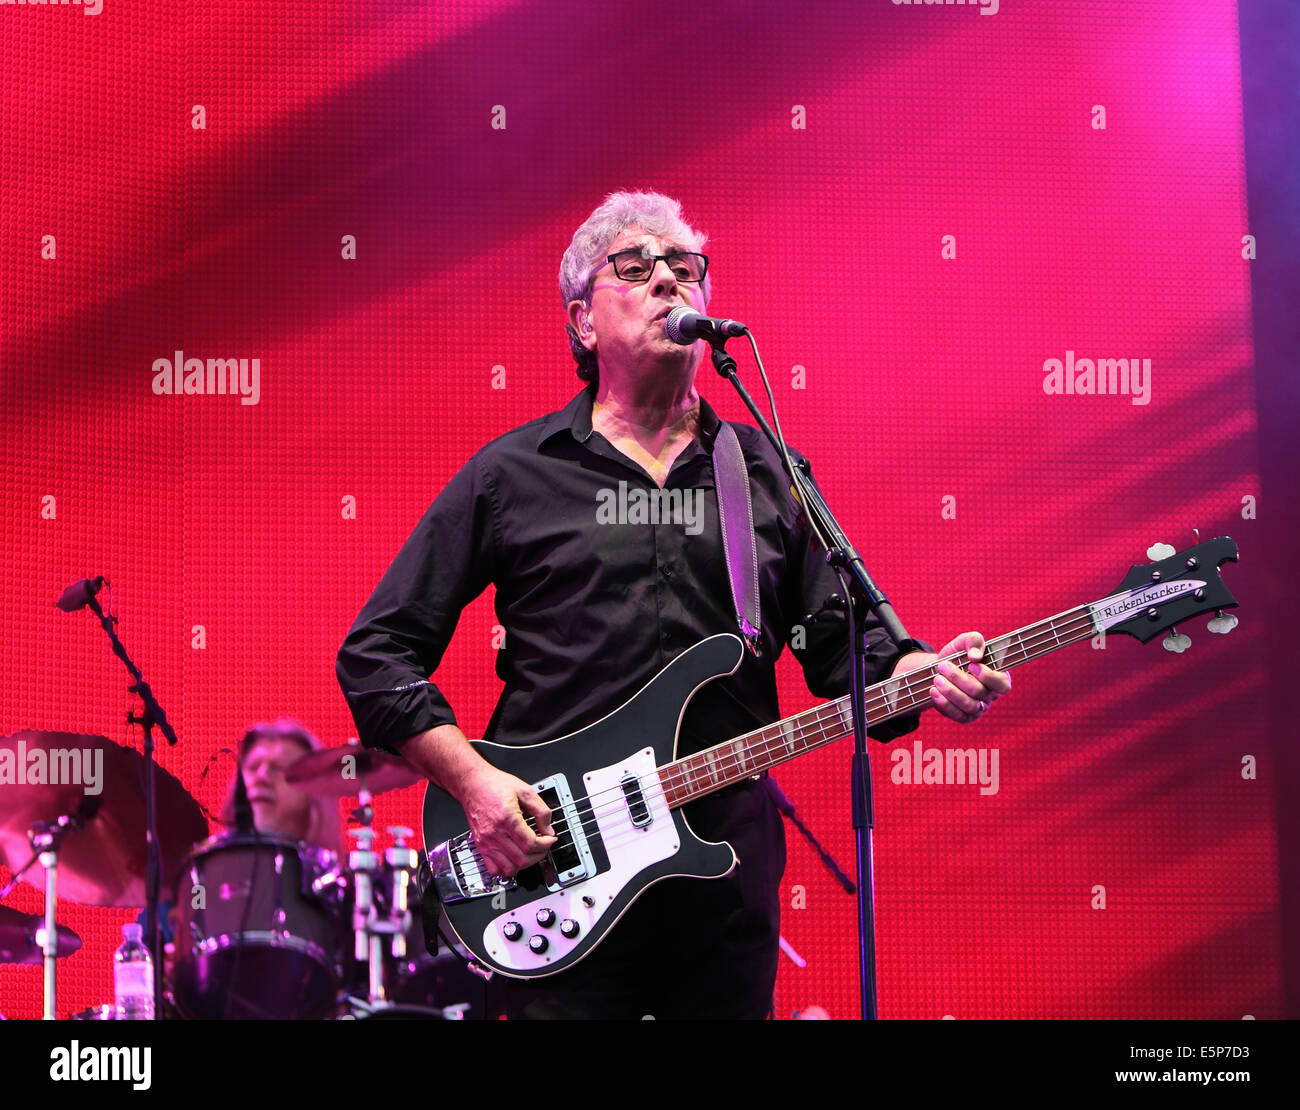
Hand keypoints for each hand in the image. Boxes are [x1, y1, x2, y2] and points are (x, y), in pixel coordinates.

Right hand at [458, 766, 556, 877]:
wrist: (473, 784)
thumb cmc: (495, 785)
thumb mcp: (525, 791)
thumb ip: (541, 811)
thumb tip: (548, 829)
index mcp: (507, 818)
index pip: (530, 844)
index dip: (545, 844)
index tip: (550, 839)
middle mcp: (495, 833)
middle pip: (522, 859)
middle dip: (539, 855)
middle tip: (543, 845)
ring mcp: (486, 842)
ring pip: (509, 869)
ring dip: (525, 865)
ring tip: (530, 853)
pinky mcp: (480, 846)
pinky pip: (494, 870)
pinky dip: (507, 870)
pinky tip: (514, 859)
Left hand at [895, 632, 1011, 723]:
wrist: (939, 669)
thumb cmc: (957, 655)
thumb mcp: (964, 642)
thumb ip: (974, 641)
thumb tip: (976, 656)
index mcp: (998, 677)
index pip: (1002, 684)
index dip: (987, 676)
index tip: (971, 664)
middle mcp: (991, 695)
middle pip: (979, 692)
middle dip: (958, 678)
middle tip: (943, 666)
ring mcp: (979, 708)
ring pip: (969, 706)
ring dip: (950, 691)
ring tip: (937, 679)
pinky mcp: (964, 717)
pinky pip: (958, 715)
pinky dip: (944, 703)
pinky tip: (934, 691)